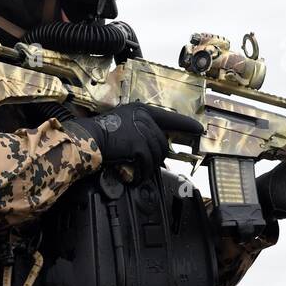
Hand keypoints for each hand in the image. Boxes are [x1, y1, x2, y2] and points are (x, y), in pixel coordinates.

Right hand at [70, 103, 203, 177]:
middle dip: (156, 157)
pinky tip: (133, 176)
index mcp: (141, 110)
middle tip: (146, 165)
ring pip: (157, 155)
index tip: (198, 129)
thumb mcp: (121, 122)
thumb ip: (137, 127)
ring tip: (137, 171)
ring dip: (148, 167)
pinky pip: (148, 164)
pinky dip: (141, 173)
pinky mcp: (139, 146)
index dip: (186, 125)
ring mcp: (142, 131)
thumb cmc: (99, 133)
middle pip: (162, 142)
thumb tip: (151, 143)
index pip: (170, 118)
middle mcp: (144, 118)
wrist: (87, 139)